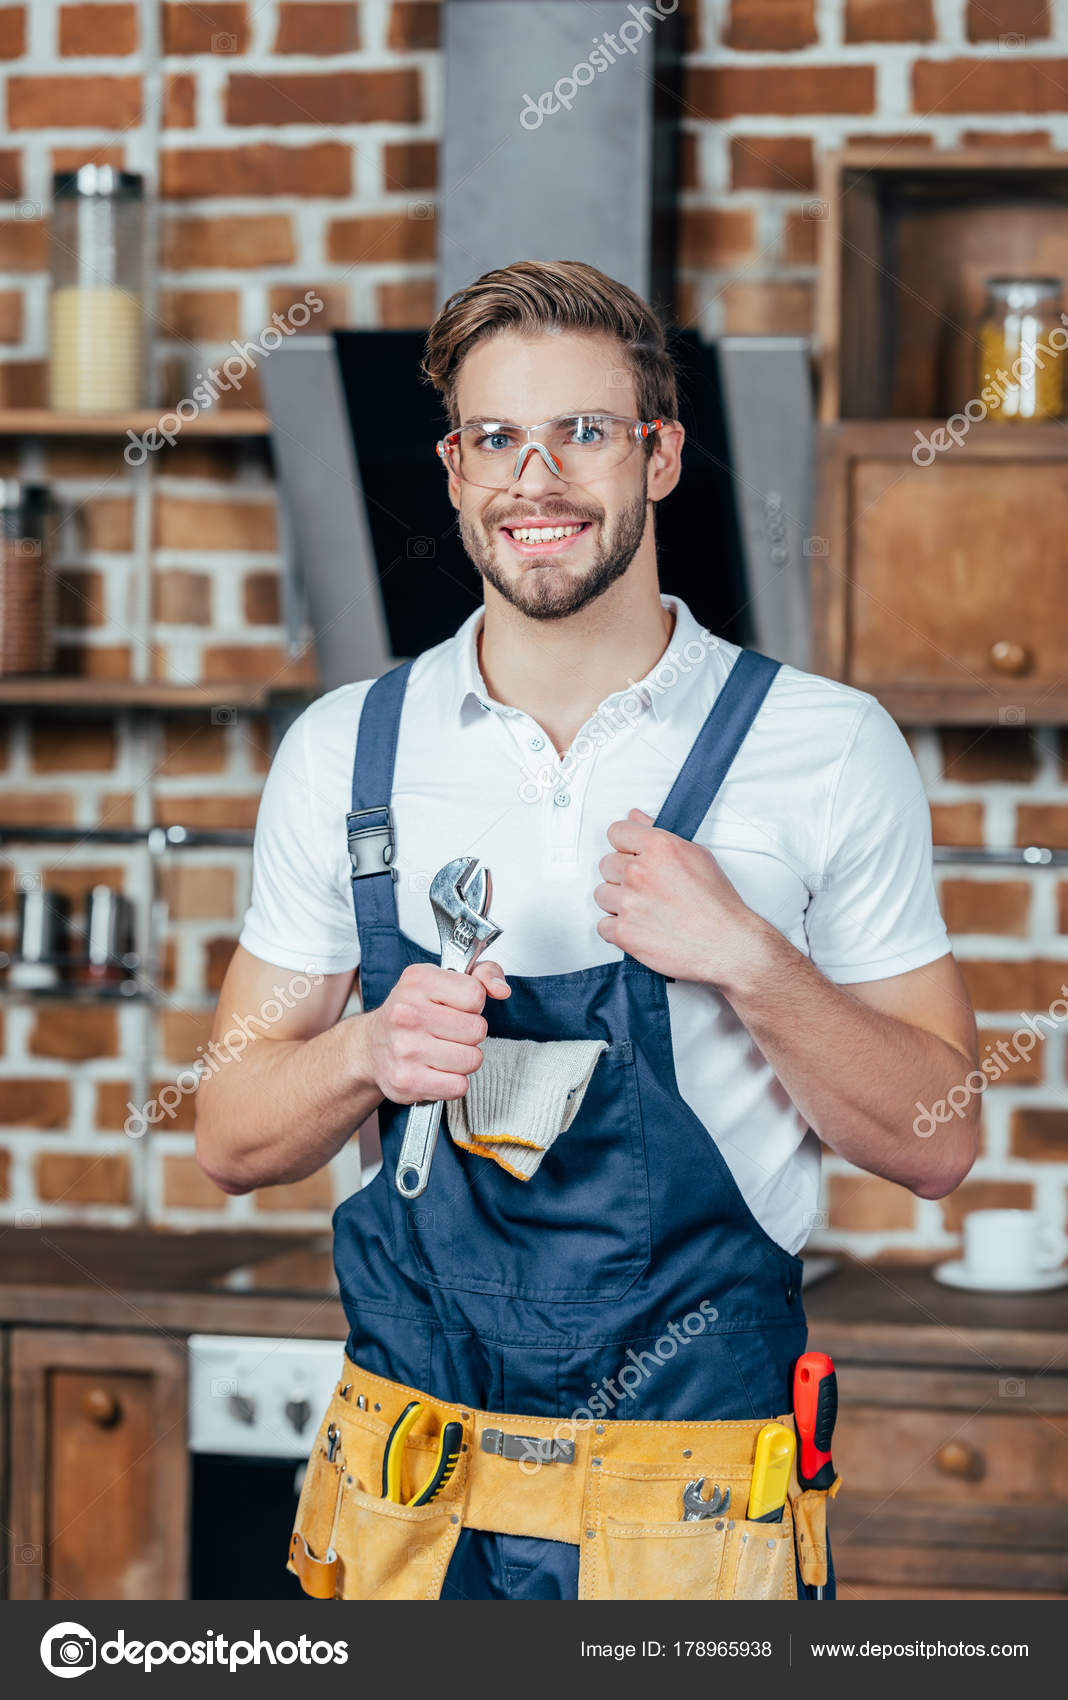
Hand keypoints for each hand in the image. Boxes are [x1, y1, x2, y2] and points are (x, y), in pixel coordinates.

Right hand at [367, 959, 509, 1104]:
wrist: (371, 1046)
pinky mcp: (406, 1081)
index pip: (476, 995)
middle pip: (477, 1030)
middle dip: (470, 1033)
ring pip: (472, 1059)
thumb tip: (501, 989)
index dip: (473, 1004)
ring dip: (463, 1059)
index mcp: (418, 981)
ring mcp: (404, 1049)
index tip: (456, 1007)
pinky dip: (453, 1082)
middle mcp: (406, 1014)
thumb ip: (483, 974)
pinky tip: (436, 1070)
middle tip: (449, 1032)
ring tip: (443, 1051)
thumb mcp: (444, 979)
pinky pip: (458, 1086)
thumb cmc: (413, 1010)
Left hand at [594, 809, 759, 986]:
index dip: (625, 845)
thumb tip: (636, 817)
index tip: (631, 855)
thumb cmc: (718, 904)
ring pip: (601, 894)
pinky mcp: (624, 932)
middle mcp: (640, 872)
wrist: (727, 944)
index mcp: (658, 847)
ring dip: (617, 902)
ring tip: (643, 909)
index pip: (616, 832)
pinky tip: (638, 927)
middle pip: (606, 864)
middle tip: (645, 888)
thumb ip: (660, 834)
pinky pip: (603, 925)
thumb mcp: (697, 855)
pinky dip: (617, 929)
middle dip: (622, 875)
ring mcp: (629, 902)